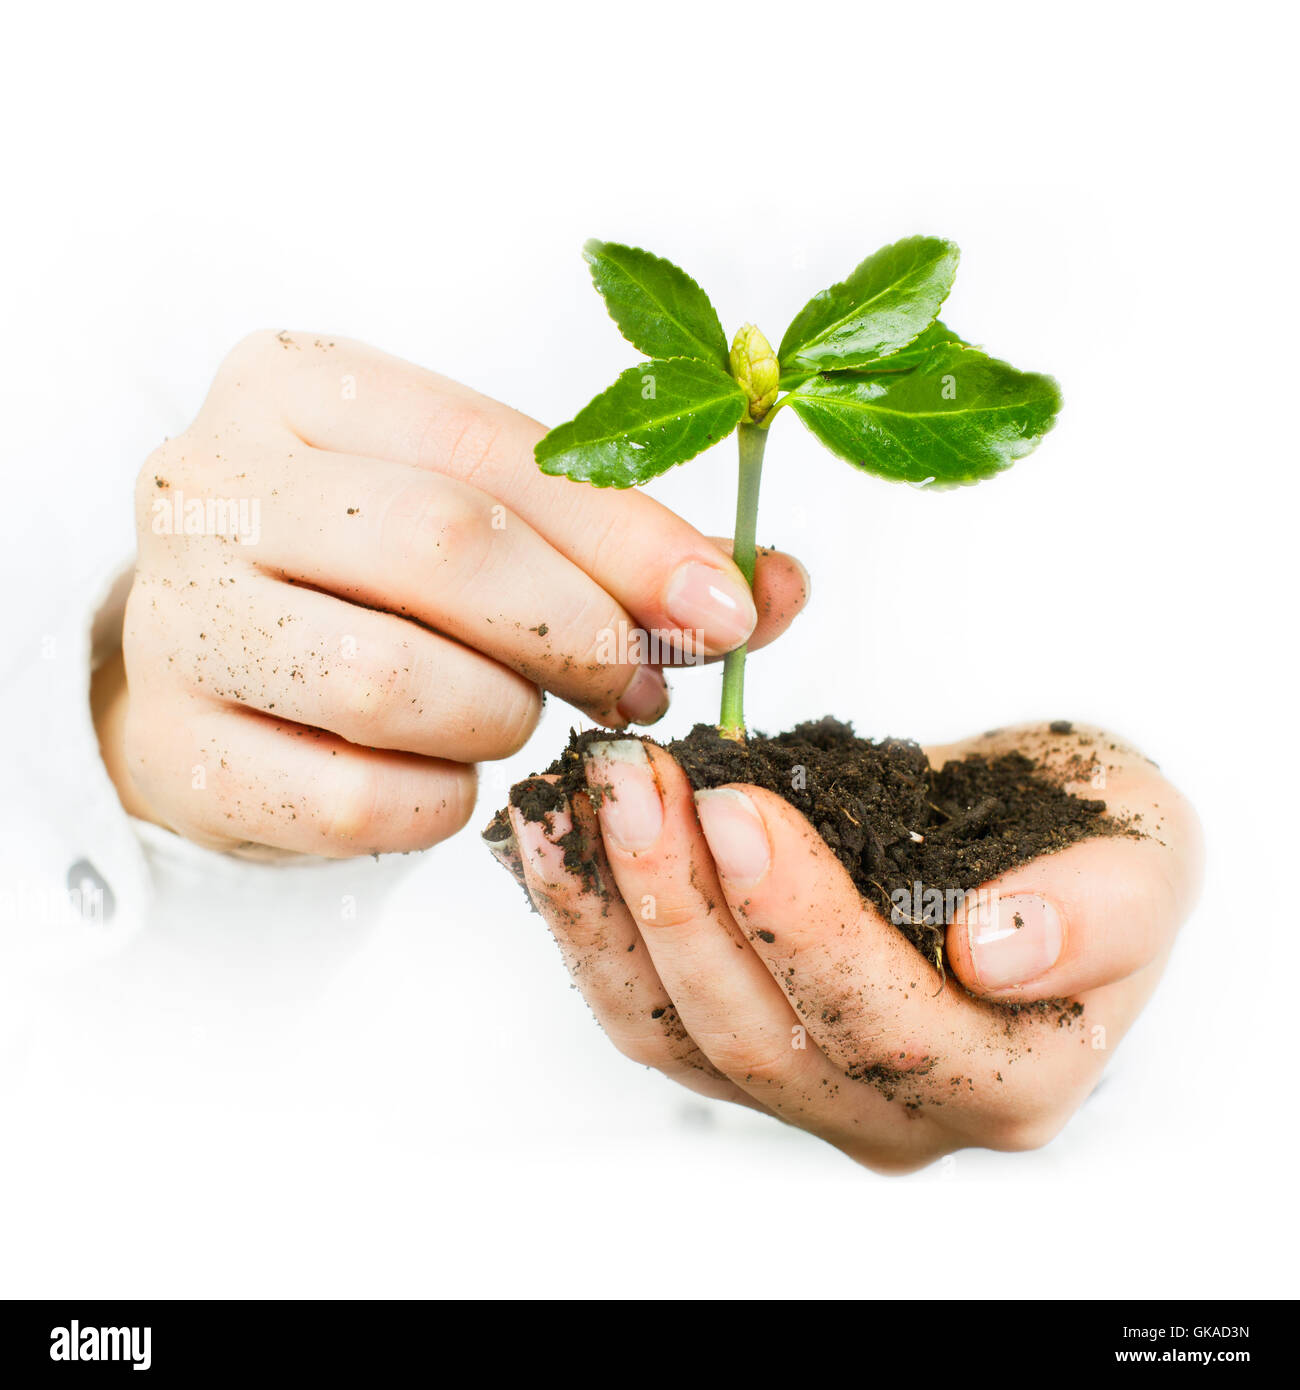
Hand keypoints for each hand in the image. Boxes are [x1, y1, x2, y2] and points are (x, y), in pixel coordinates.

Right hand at [103, 331, 808, 856]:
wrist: (216, 666)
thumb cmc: (369, 577)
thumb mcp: (482, 520)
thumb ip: (619, 545)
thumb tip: (774, 588)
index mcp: (297, 387)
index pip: (488, 446)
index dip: (627, 536)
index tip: (726, 610)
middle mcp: (211, 485)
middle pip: (439, 546)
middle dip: (577, 631)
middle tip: (640, 685)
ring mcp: (176, 621)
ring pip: (388, 680)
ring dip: (500, 717)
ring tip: (516, 717)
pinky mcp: (175, 752)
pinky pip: (351, 802)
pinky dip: (436, 803)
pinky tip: (445, 777)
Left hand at [495, 725, 1201, 1171]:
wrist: (1024, 852)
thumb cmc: (1088, 851)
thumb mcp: (1142, 853)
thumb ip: (1103, 911)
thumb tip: (1000, 950)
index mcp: (1004, 1081)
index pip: (885, 1029)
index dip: (801, 924)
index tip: (737, 806)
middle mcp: (894, 1117)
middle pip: (758, 1038)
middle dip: (682, 902)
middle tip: (633, 780)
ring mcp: (802, 1091)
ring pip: (675, 1034)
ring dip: (613, 910)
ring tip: (579, 797)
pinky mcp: (733, 1048)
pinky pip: (640, 1004)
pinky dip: (588, 922)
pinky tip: (556, 837)